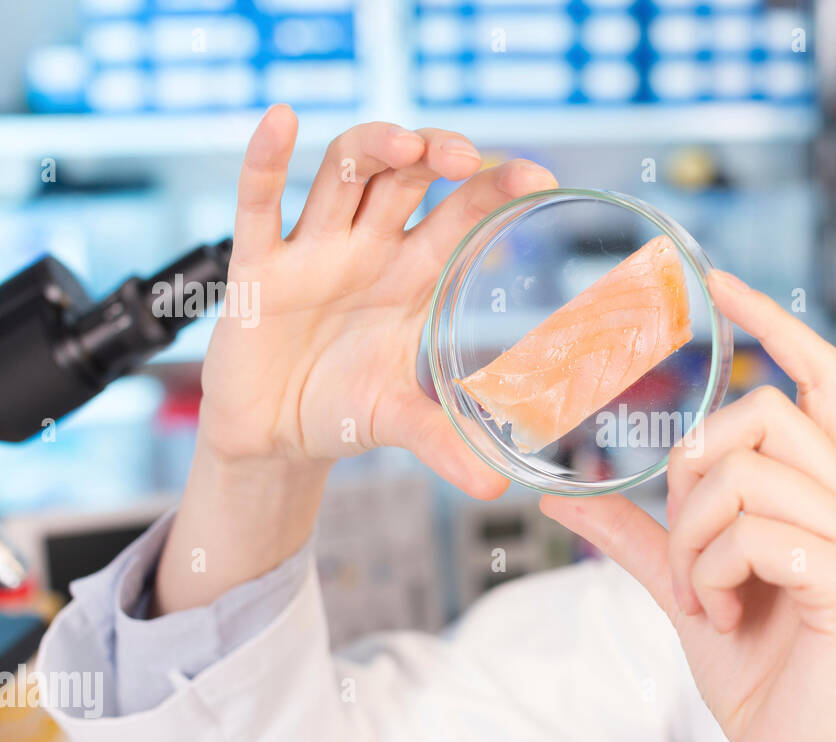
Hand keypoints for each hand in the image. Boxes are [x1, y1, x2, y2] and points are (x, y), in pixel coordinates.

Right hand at [199, 104, 558, 495]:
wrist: (270, 438)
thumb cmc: (338, 412)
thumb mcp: (394, 423)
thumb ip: (441, 443)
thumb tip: (495, 485)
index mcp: (411, 278)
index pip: (459, 216)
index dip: (494, 188)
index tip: (539, 176)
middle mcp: (367, 251)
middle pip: (405, 178)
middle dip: (435, 155)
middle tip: (465, 160)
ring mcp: (312, 253)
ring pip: (342, 174)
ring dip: (372, 149)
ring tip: (405, 148)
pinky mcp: (256, 268)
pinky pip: (259, 205)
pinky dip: (266, 161)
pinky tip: (282, 121)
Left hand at [540, 269, 835, 741]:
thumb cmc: (754, 667)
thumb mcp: (684, 583)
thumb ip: (637, 535)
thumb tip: (562, 498)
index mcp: (824, 488)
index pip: (817, 375)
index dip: (772, 322)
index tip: (719, 280)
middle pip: (764, 411)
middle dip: (696, 471)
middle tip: (685, 542)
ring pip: (747, 473)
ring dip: (695, 536)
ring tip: (704, 594)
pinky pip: (756, 533)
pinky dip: (714, 572)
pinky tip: (723, 613)